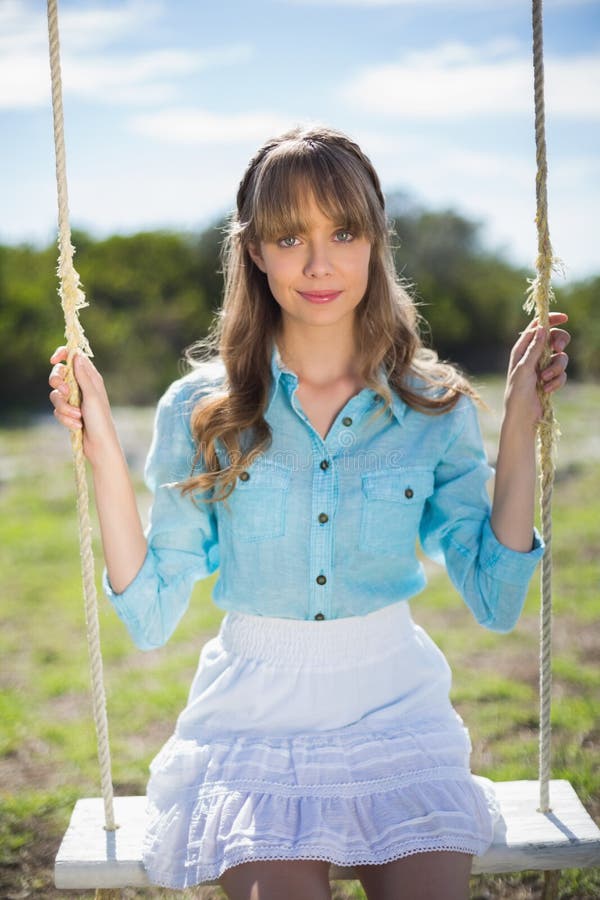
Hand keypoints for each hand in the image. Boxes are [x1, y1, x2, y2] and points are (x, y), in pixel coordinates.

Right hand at [49, 347, 119, 464]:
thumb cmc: (100, 420)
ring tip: (77, 416)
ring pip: (56, 395)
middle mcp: (82, 386)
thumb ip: (82, 376)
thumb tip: (76, 355)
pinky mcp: (68, 412)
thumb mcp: (92, 396)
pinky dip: (65, 418)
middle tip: (64, 391)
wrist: (99, 445)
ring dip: (64, 407)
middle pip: (60, 374)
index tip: (53, 360)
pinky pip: (57, 410)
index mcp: (91, 378)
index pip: (74, 358)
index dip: (63, 355)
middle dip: (57, 383)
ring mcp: (74, 400)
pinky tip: (77, 425)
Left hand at [503, 312, 569, 427]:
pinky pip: (562, 374)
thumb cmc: (517, 392)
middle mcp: (533, 356)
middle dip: (559, 343)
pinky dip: (557, 381)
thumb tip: (542, 328)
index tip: (564, 318)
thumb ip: (534, 349)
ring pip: (561, 357)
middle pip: (554, 338)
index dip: (550, 320)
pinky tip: (547, 390)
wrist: (522, 416)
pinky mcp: (551, 379)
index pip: (537, 327)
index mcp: (522, 349)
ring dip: (556, 368)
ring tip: (545, 380)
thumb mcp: (524, 368)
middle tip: (558, 349)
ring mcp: (543, 367)